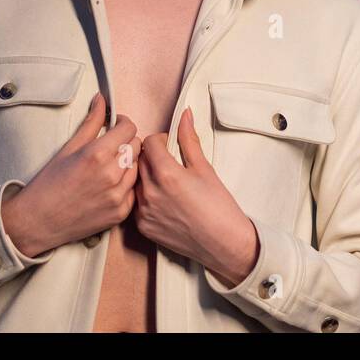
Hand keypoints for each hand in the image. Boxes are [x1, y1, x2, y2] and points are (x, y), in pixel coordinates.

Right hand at [1, 92, 141, 257]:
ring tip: (109, 166)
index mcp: (98, 154)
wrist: (39, 220)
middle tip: (111, 146)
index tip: (114, 126)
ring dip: (128, 163)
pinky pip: (134, 190)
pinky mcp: (120, 213)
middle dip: (126, 142)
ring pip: (138, 168)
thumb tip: (101, 99)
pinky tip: (109, 185)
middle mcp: (112, 175)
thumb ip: (91, 122)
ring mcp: (118, 196)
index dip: (122, 124)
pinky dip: (125, 184)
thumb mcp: (69, 147)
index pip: (129, 128)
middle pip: (137, 146)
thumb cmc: (49, 183)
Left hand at [132, 108, 258, 287]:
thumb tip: (184, 115)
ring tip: (167, 182)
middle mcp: (150, 192)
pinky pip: (137, 202)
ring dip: (147, 175)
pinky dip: (146, 196)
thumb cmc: (219, 207)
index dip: (161, 140)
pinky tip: (164, 200)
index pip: (149, 143)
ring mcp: (144, 211)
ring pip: (136, 180)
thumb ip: (189, 140)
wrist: (223, 244)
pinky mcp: (143, 226)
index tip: (170, 146)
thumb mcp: (205, 168)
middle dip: (152, 155)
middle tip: (169, 161)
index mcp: (167, 174)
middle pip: (139, 160)